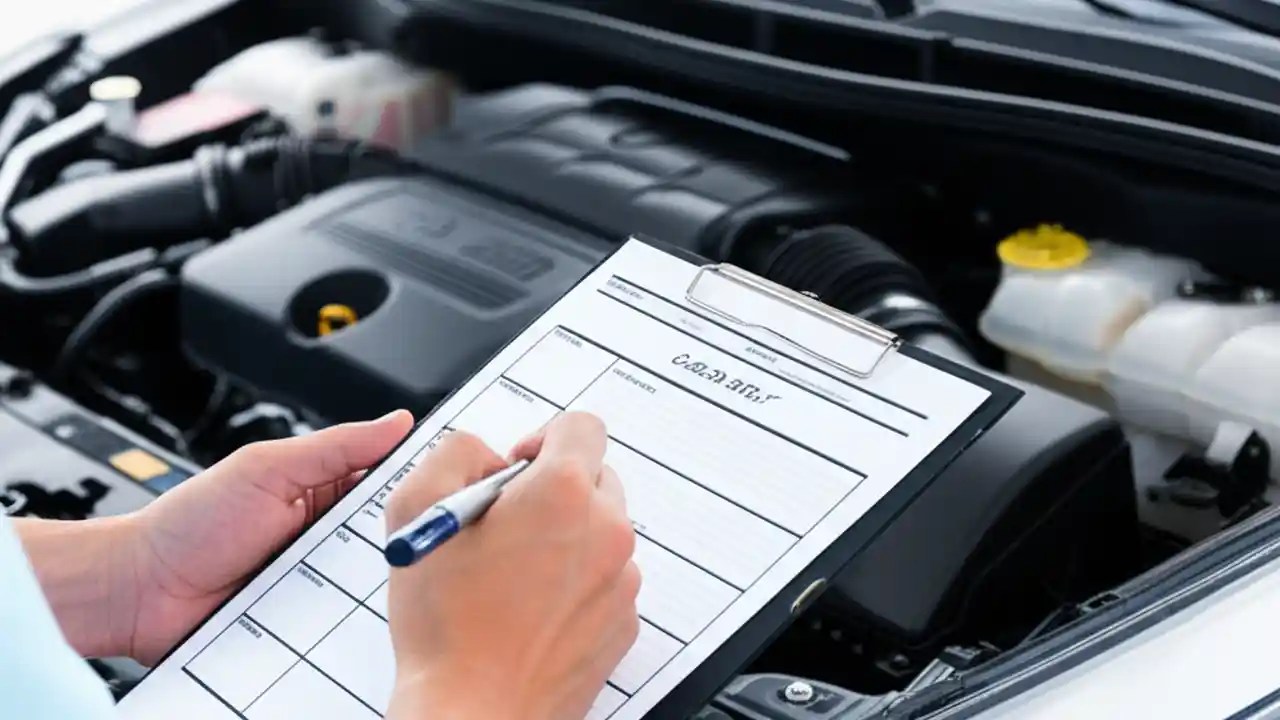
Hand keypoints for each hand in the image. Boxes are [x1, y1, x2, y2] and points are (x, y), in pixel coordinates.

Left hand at [123, 410, 413, 663]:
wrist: (140, 591)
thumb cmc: (190, 524)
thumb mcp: (268, 469)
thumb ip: (335, 446)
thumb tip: (396, 422)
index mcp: (324, 490)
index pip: (389, 482)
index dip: (420, 482)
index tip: (452, 481)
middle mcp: (327, 536)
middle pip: (390, 535)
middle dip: (404, 537)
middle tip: (414, 536)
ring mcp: (319, 582)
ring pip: (374, 581)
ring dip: (378, 579)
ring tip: (383, 574)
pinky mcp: (309, 624)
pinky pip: (345, 621)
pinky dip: (352, 617)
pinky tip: (358, 611)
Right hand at [385, 413, 639, 719]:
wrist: (473, 714)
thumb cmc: (447, 627)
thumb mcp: (415, 511)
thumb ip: (454, 454)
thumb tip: (484, 454)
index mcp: (563, 493)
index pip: (580, 426)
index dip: (540, 440)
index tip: (514, 470)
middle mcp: (606, 531)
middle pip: (594, 477)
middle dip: (550, 490)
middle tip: (503, 526)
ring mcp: (622, 581)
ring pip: (600, 531)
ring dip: (564, 538)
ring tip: (510, 577)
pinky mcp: (623, 623)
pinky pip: (606, 579)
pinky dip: (575, 583)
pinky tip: (529, 610)